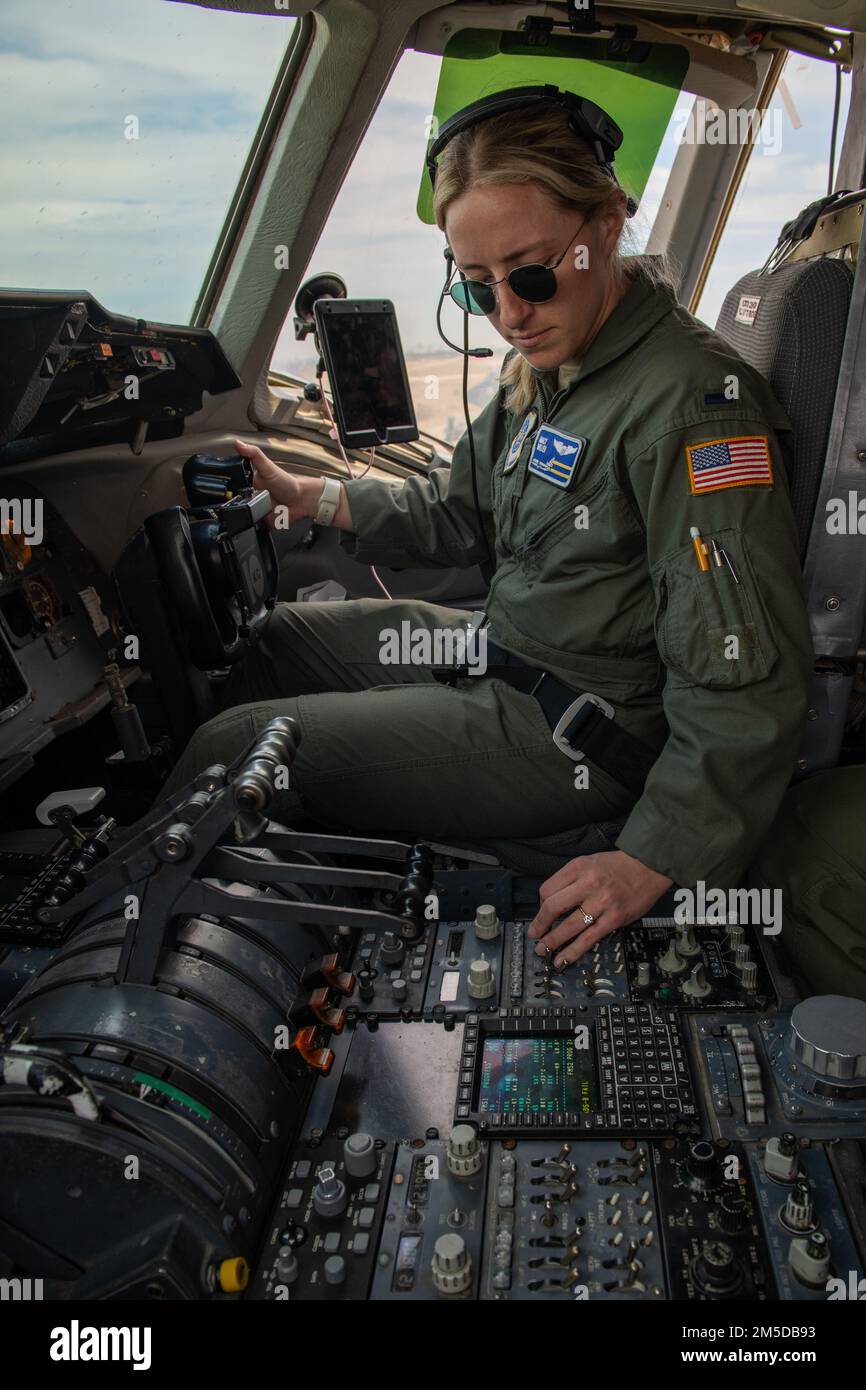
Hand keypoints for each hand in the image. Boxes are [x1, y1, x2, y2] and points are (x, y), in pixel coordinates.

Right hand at [235, 439, 306, 524]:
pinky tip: (258, 517)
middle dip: (238, 500)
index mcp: (248, 482)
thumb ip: (253, 454)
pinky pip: (250, 526)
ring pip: (240, 514)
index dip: (228, 485)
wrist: (300, 501)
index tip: (231, 485)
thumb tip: (238, 443)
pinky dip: (252, 524)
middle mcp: (248, 496)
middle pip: (233, 501)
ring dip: (245, 512)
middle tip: (252, 495)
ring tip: (258, 505)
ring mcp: (252, 509)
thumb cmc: (286, 483)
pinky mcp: (258, 522)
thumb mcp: (268, 466)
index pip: (232, 483)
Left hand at [527, 850, 672, 965]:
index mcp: (578, 867)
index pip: (548, 889)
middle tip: (534, 935)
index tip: (541, 914)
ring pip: (569, 926)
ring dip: (552, 942)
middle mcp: (588, 884)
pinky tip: (563, 959)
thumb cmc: (618, 865)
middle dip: (540, 925)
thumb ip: (571, 879)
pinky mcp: (615, 919)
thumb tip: (553, 903)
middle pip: (554, 907)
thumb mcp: (589, 861)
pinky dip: (573, 951)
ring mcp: (602, 903)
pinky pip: (589, 939)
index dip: (541, 905)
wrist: (649, 866)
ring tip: (543, 950)